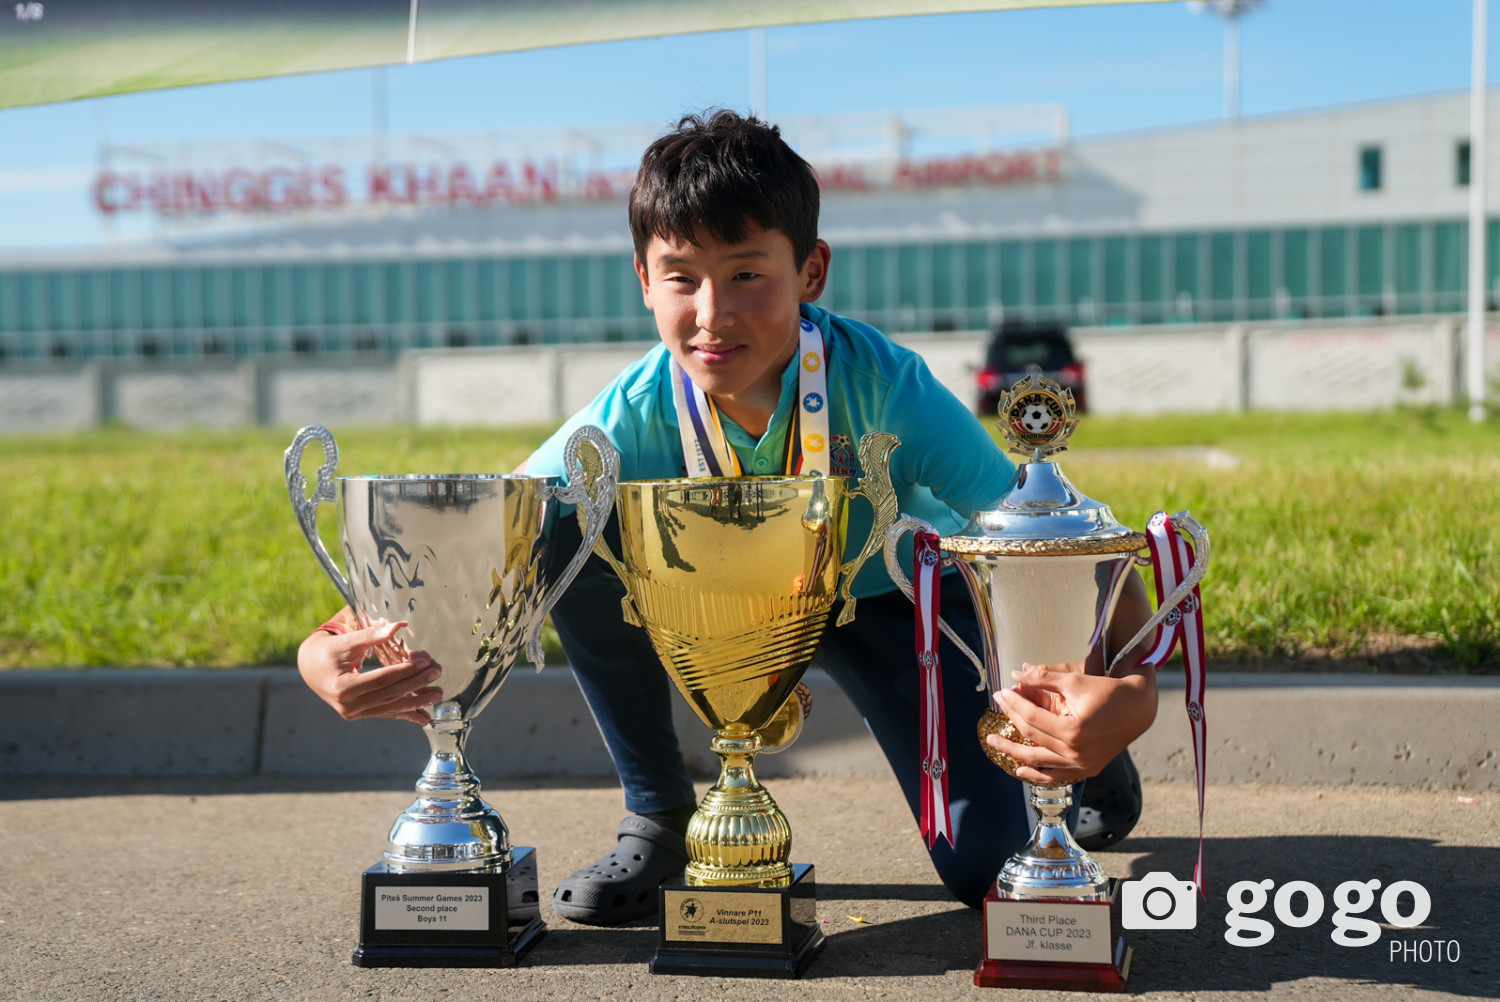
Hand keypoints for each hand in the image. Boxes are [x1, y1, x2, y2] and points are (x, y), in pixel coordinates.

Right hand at [297, 619, 443, 724]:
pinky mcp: (359, 714)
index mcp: (343, 687)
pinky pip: (386, 713)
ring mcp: (354, 713)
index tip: (424, 662)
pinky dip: (406, 714)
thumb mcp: (346, 641)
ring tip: (438, 693)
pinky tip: (425, 717)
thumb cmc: (328, 650)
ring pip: (390, 707)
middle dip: (416, 684)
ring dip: (416, 701)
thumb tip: (398, 626)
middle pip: (389, 694)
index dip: (404, 670)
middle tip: (436, 672)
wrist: (310, 668)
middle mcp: (348, 705)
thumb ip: (372, 635)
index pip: (380, 679)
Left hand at [984, 661, 1156, 786]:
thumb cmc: (1108, 690)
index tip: (1001, 692)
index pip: (1032, 718)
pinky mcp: (1087, 769)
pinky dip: (1038, 775)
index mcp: (1073, 730)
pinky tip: (1020, 770)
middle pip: (1033, 738)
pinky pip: (1057, 776)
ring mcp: (1082, 764)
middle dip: (1011, 721)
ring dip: (1015, 752)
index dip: (1013, 704)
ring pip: (1040, 761)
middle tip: (995, 709)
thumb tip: (1016, 673)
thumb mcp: (1074, 681)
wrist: (1139, 707)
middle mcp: (1077, 752)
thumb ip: (1043, 678)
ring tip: (994, 743)